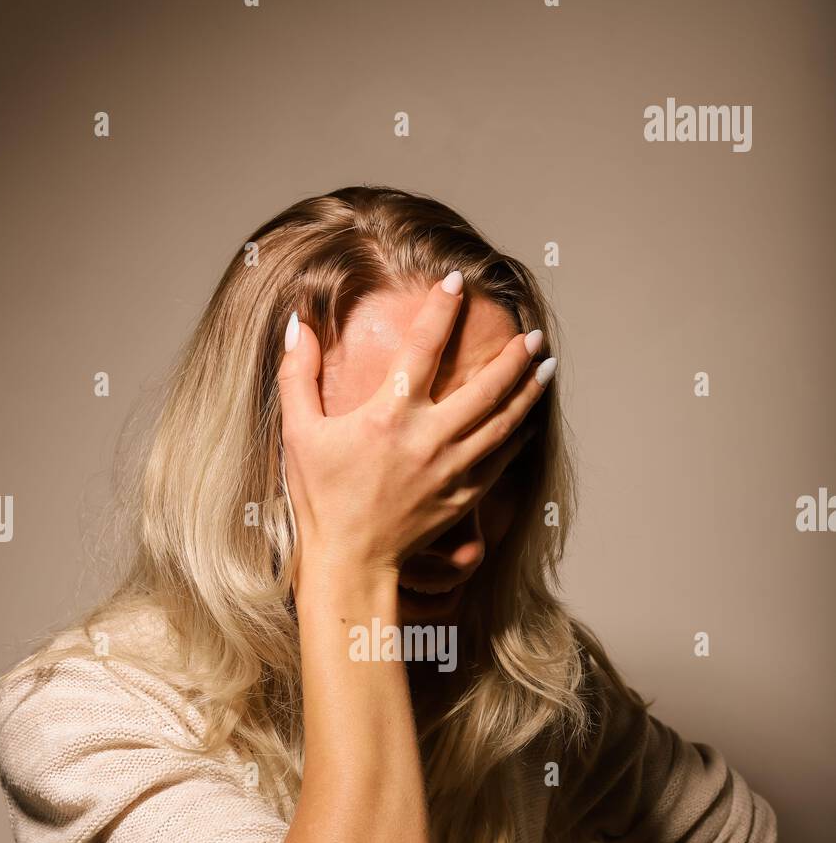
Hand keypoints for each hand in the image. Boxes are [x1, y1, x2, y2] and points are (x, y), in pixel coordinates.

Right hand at [276, 274, 553, 584]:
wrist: (350, 561)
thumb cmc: (320, 497)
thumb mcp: (298, 432)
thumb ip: (297, 374)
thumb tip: (297, 323)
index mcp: (389, 414)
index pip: (423, 346)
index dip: (442, 308)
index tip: (459, 281)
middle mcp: (429, 437)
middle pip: (486, 385)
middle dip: (514, 355)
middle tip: (533, 333)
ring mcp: (453, 468)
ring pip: (504, 420)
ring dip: (528, 390)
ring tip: (546, 364)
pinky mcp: (464, 495)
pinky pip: (501, 458)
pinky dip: (519, 436)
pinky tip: (529, 419)